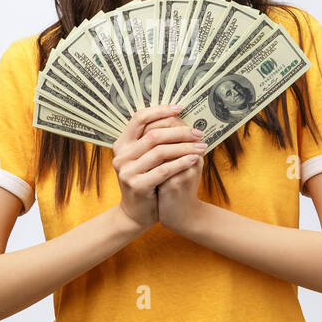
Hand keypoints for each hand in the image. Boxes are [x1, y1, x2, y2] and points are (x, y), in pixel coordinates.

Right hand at [112, 105, 208, 231]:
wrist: (137, 213)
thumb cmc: (146, 181)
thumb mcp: (145, 158)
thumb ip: (153, 140)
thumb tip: (176, 116)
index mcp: (122, 144)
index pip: (139, 118)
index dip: (160, 110)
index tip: (180, 108)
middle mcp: (121, 155)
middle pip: (154, 135)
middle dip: (180, 132)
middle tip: (198, 133)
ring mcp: (126, 171)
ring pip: (160, 152)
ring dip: (184, 147)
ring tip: (201, 146)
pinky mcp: (137, 185)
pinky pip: (164, 170)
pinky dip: (181, 163)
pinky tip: (194, 160)